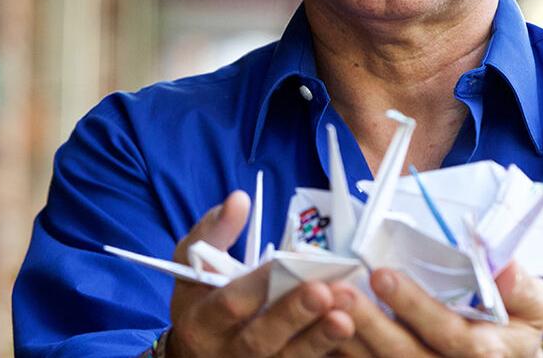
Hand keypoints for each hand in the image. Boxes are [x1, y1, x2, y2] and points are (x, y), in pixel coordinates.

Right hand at [166, 191, 355, 356]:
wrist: (197, 351)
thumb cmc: (200, 296)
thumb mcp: (193, 263)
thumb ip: (214, 232)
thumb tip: (239, 200)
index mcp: (200, 320)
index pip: (229, 304)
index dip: (258, 285)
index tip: (287, 261)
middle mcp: (225, 351)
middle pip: (260, 338)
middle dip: (293, 314)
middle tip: (325, 291)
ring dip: (318, 338)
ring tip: (346, 317)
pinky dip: (325, 351)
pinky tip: (349, 333)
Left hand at [329, 262, 542, 357]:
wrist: (506, 357)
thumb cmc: (515, 323)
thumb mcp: (534, 305)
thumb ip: (520, 288)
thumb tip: (503, 267)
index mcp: (486, 354)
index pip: (448, 334)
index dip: (415, 307)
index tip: (383, 275)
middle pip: (405, 355)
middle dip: (371, 324)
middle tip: (339, 291)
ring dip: (350, 337)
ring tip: (323, 304)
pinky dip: (346, 351)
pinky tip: (322, 325)